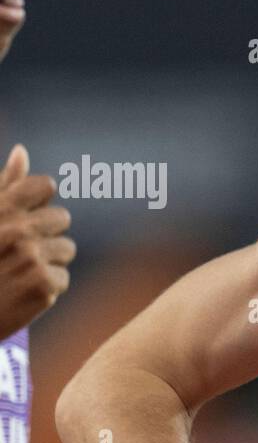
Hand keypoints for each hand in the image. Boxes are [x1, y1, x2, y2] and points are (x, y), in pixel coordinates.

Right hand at [0, 143, 75, 335]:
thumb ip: (4, 186)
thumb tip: (22, 151)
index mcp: (1, 208)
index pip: (45, 186)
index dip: (37, 203)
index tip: (23, 217)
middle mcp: (18, 230)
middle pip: (62, 218)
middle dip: (45, 233)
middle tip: (18, 250)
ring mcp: (32, 258)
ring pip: (66, 248)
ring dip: (48, 261)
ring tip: (19, 272)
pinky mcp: (43, 286)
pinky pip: (62, 278)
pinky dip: (46, 287)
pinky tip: (22, 291)